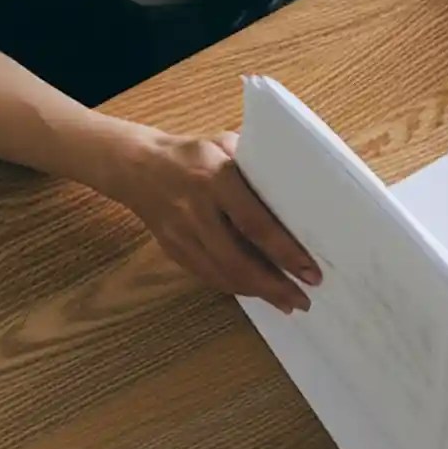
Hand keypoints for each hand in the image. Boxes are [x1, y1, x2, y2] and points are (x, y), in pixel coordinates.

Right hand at [109, 129, 320, 313]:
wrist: (137, 165)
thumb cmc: (195, 153)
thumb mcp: (227, 145)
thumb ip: (258, 169)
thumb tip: (298, 197)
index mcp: (216, 178)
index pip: (255, 225)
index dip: (285, 253)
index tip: (311, 272)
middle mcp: (196, 210)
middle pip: (238, 260)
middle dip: (274, 286)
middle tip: (303, 301)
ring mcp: (181, 234)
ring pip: (222, 274)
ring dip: (258, 294)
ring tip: (287, 303)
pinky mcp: (172, 250)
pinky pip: (208, 276)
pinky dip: (236, 288)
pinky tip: (257, 292)